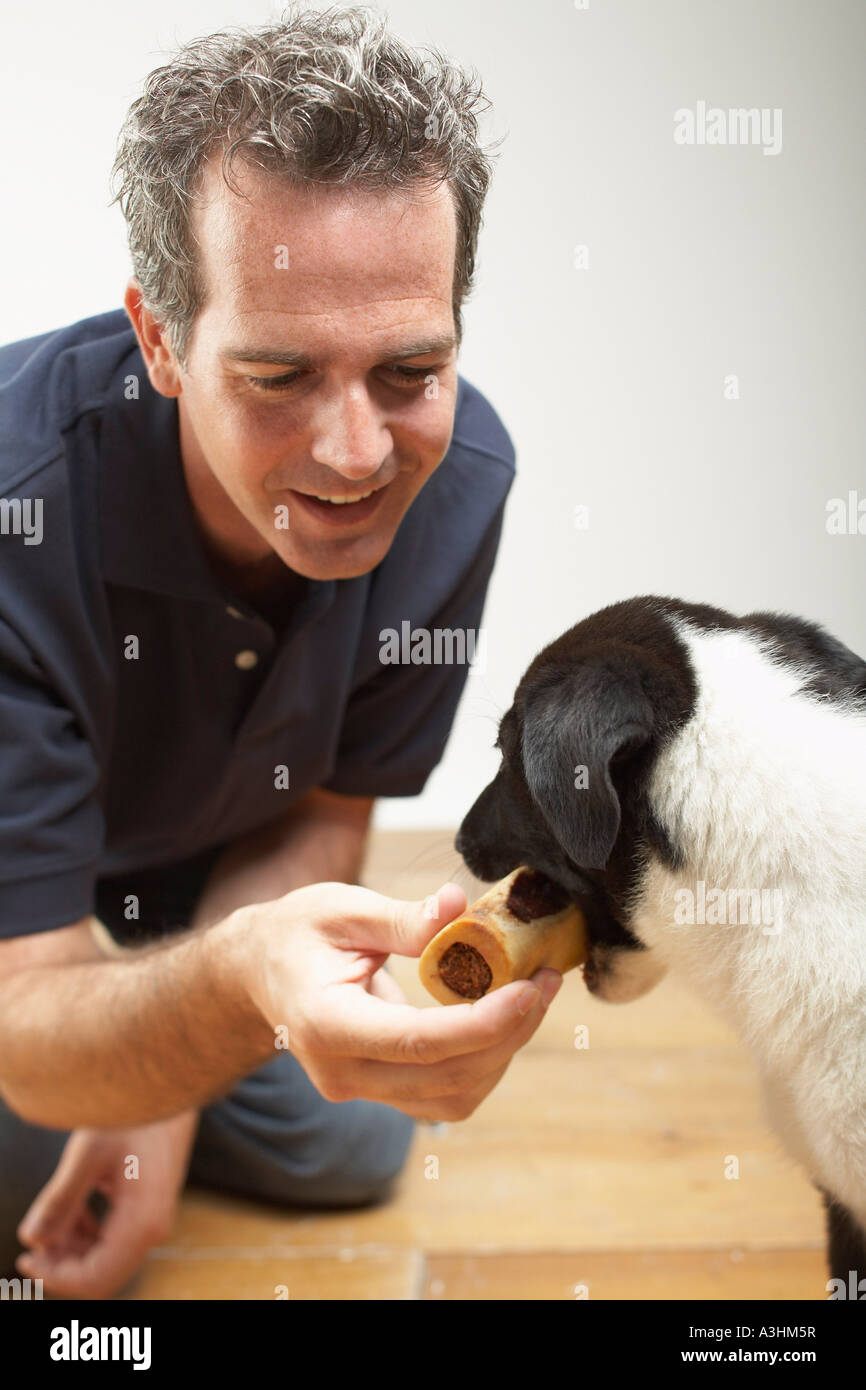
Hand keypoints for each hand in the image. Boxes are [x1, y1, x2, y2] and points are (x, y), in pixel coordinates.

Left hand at [15, 1109, 198, 1297]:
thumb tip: (30, 1240)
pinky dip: (87, 1231)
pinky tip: (71, 1209)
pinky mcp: (148, 1204)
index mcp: (143, 1221)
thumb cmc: (131, 1112)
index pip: (95, 1278)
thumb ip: (59, 1201)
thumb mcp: (88, 1154)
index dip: (56, 1277)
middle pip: (102, 1271)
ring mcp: (153, 1215)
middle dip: (62, 1264)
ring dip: (72, 1247)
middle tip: (29, 1245)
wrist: (168, 1080)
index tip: (24, 1259)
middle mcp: (153, 1226)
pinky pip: (115, 1235)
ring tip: (46, 1220)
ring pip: (107, 1255)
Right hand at [240, 880, 562, 1121]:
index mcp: (325, 1024)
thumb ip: (400, 917)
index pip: (416, 1042)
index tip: (529, 988)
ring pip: (452, 1097)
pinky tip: (502, 1017)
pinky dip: (483, 1062)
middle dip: (509, 1034)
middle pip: (445, 1077)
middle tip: (546, 981)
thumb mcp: (340, 908)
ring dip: (503, 1053)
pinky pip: (444, 1094)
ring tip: (533, 996)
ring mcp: (359, 1089)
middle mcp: (341, 1072)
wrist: (257, 972)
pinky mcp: (380, 1090)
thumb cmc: (295, 933)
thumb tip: (458, 907)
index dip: (483, 1023)